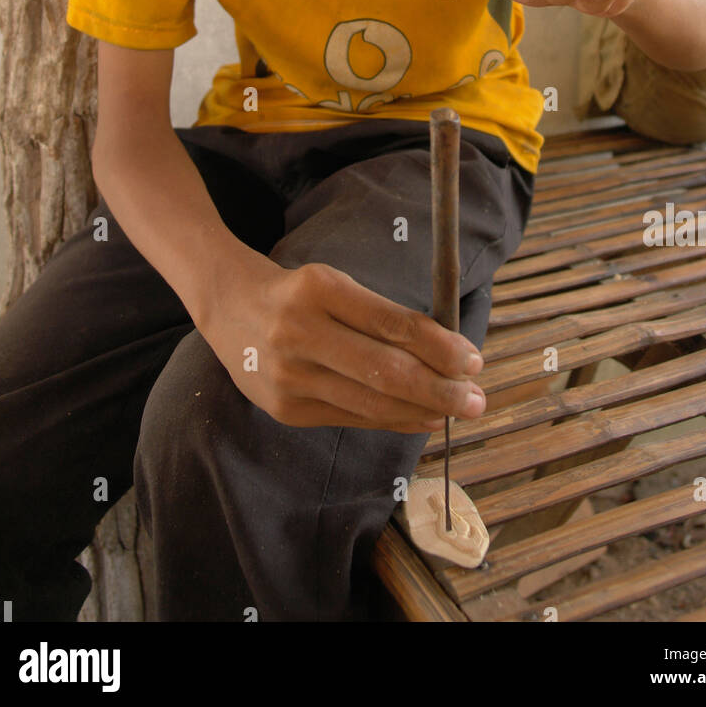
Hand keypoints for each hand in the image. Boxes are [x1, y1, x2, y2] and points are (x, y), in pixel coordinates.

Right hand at [200, 252, 485, 432]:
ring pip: (371, 403)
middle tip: (477, 398)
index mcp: (318, 289)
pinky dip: (392, 421)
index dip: (439, 346)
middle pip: (386, 371)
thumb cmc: (297, 294)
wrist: (228, 307)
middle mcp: (299, 332)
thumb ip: (382, 317)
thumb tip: (447, 354)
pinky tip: (420, 419)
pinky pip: (351, 419)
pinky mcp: (284, 409)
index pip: (392, 323)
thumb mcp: (336, 285)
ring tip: (458, 411)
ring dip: (423, 411)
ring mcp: (289, 376)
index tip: (473, 359)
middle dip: (441, 389)